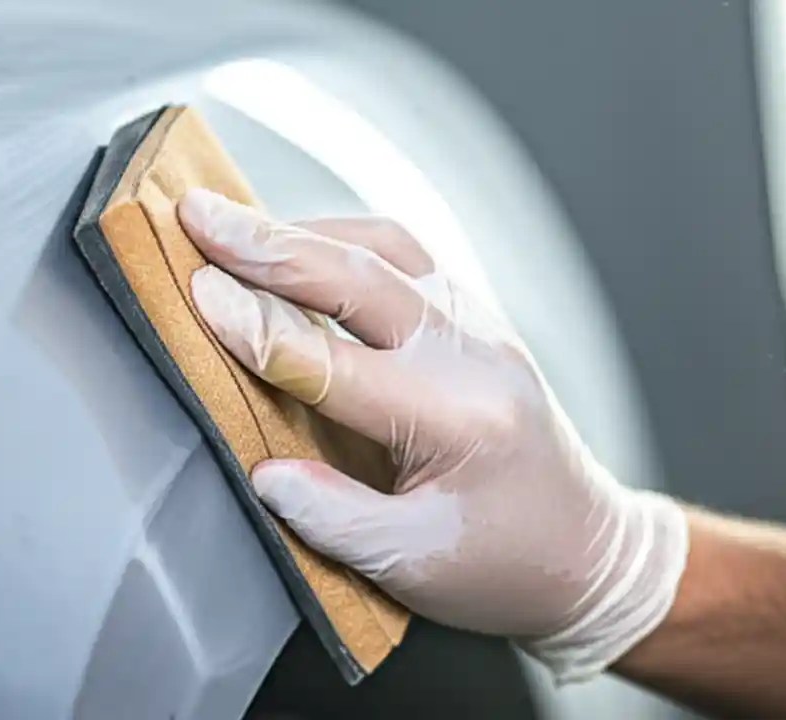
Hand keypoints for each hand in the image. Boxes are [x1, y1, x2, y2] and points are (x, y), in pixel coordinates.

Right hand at [178, 189, 687, 681]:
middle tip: (198, 214)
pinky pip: (405, 257)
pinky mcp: (475, 319)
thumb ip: (333, 519)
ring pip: (387, 248)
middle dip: (270, 244)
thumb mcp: (414, 566)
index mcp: (461, 420)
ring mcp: (483, 327)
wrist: (588, 551)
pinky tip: (298, 245)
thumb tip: (264, 472)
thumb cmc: (505, 567)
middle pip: (361, 277)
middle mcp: (478, 356)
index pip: (336, 363)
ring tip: (235, 225)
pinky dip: (342, 241)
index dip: (258, 328)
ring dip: (306, 231)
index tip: (196, 292)